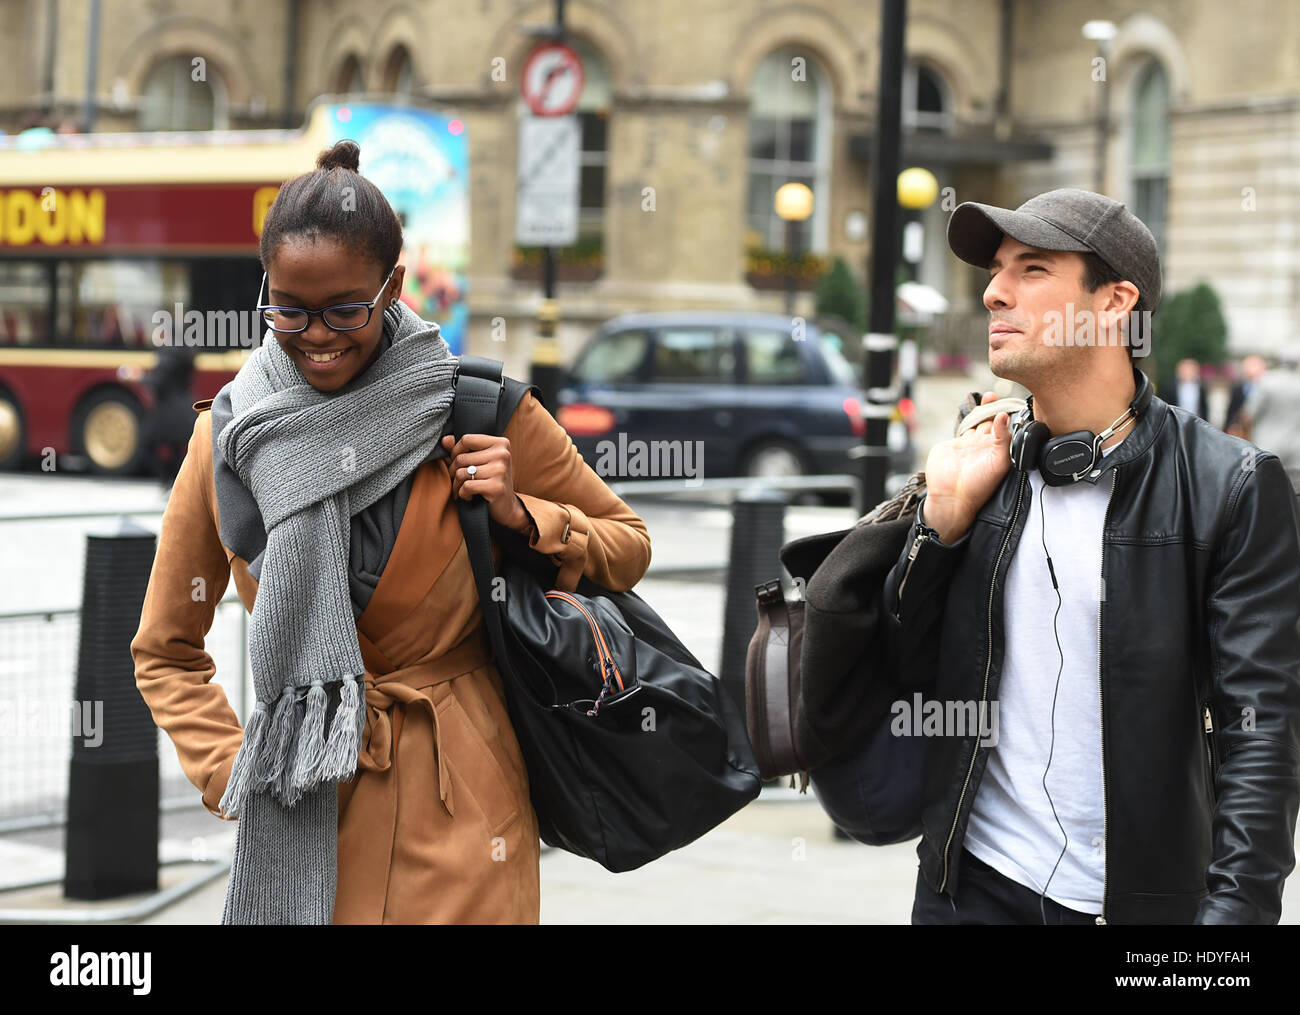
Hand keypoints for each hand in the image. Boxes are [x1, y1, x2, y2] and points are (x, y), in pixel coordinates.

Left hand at [442, 433, 532, 533]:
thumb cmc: (491, 481)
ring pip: (461, 473)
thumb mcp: (480, 461)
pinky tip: (470, 497)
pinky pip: (467, 487)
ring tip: (463, 489)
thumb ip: (462, 449)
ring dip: (457, 485)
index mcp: (500, 443)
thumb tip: (445, 440)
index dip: (455, 452)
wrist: (507, 507)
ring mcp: (501, 470)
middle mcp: (502, 454)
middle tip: (458, 481)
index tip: (458, 464)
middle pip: (461, 458)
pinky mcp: (496, 487)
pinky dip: (463, 494)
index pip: (466, 439)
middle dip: (453, 472)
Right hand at [921, 391, 1012, 543]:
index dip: (1006, 415)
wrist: (951, 496)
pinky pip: (961, 428)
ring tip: (988, 397)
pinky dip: (966, 418)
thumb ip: (1003, 438)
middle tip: (994, 396)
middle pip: (990, 421)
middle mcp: (984, 446)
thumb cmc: (979, 485)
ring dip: (981, 410)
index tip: (1006, 404)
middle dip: (993, 407)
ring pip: (976, 422)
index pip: (1004, 427)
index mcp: (997, 450)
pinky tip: (970, 409)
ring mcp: (967, 444)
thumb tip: (1004, 415)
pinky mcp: (952, 444)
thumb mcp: (1000, 461)